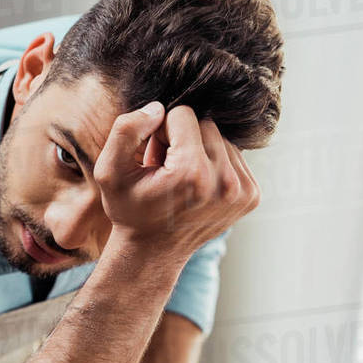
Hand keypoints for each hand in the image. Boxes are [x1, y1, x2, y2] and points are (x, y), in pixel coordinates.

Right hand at [94, 102, 258, 259]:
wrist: (153, 253)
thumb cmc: (129, 210)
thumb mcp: (110, 171)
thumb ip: (127, 130)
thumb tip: (159, 109)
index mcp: (193, 173)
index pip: (183, 114)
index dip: (161, 130)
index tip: (154, 156)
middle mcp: (225, 183)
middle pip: (206, 123)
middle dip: (183, 137)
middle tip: (166, 167)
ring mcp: (242, 191)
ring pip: (222, 138)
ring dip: (200, 149)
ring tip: (181, 177)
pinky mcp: (252, 196)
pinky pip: (234, 156)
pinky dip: (216, 163)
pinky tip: (198, 185)